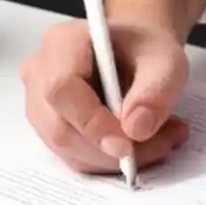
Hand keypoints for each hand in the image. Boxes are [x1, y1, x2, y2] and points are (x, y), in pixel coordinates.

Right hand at [19, 20, 190, 172]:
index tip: (128, 146)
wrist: (138, 49)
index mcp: (61, 44)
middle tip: (163, 144)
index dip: (92, 124)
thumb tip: (136, 130)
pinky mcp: (51, 126)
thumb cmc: (146, 47)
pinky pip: (75, 156)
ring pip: (68, 148)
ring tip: (163, 142)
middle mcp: (40, 73)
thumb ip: (155, 91)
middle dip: (112, 151)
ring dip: (116, 159)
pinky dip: (111, 160)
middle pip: (60, 128)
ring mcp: (40, 102)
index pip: (62, 90)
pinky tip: (145, 146)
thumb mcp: (165, 60)